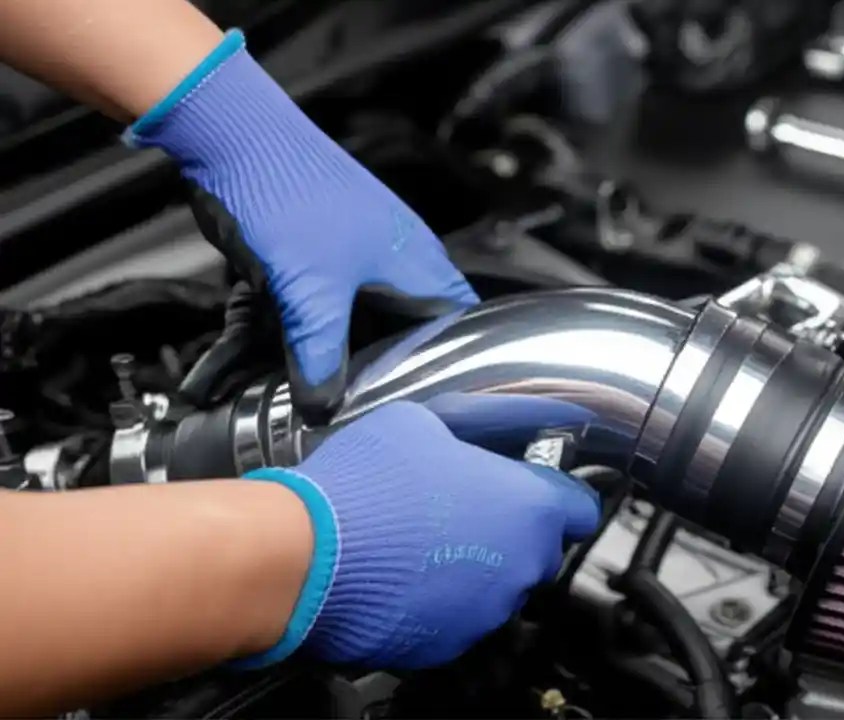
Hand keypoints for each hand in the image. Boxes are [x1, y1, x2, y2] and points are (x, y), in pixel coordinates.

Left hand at [126, 30, 477, 423]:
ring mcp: (333, 267)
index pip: (451, 326)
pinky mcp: (290, 266)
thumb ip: (319, 357)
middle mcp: (380, 268)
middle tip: (328, 424)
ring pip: (317, 336)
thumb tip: (321, 411)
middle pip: (377, 342)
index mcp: (411, 267)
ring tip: (244, 408)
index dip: (444, 368)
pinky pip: (274, 320)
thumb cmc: (287, 193)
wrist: (223, 133)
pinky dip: (244, 348)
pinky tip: (207, 382)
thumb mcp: (309, 293)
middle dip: (346, 384)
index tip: (420, 409)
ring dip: (276, 371)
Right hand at [239, 400, 600, 668]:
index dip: (557, 493)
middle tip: (461, 506)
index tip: (532, 485)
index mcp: (531, 508)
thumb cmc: (366, 484)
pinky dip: (443, 600)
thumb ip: (491, 421)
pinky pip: (461, 618)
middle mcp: (523, 566)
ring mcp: (488, 611)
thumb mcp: (431, 420)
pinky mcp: (451, 644)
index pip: (581, 508)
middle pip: (540, 548)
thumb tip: (528, 415)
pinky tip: (406, 574)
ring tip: (424, 539)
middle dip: (510, 529)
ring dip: (476, 566)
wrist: (304, 556)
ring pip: (500, 585)